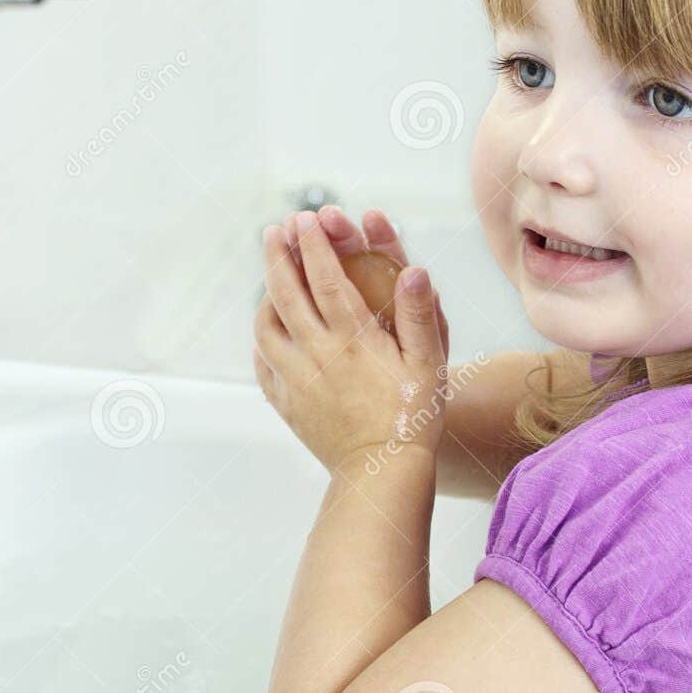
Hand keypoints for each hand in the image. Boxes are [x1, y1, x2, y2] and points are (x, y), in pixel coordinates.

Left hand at [253, 210, 448, 473]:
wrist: (381, 474)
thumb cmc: (413, 417)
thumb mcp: (429, 365)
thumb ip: (420, 315)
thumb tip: (415, 270)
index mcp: (352, 338)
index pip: (325, 278)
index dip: (313, 244)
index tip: (304, 218)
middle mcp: (317, 353)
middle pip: (286, 293)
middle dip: (278, 255)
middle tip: (273, 231)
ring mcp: (296, 378)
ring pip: (267, 325)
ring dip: (266, 294)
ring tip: (270, 276)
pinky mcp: (286, 403)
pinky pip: (263, 363)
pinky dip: (262, 340)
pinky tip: (269, 330)